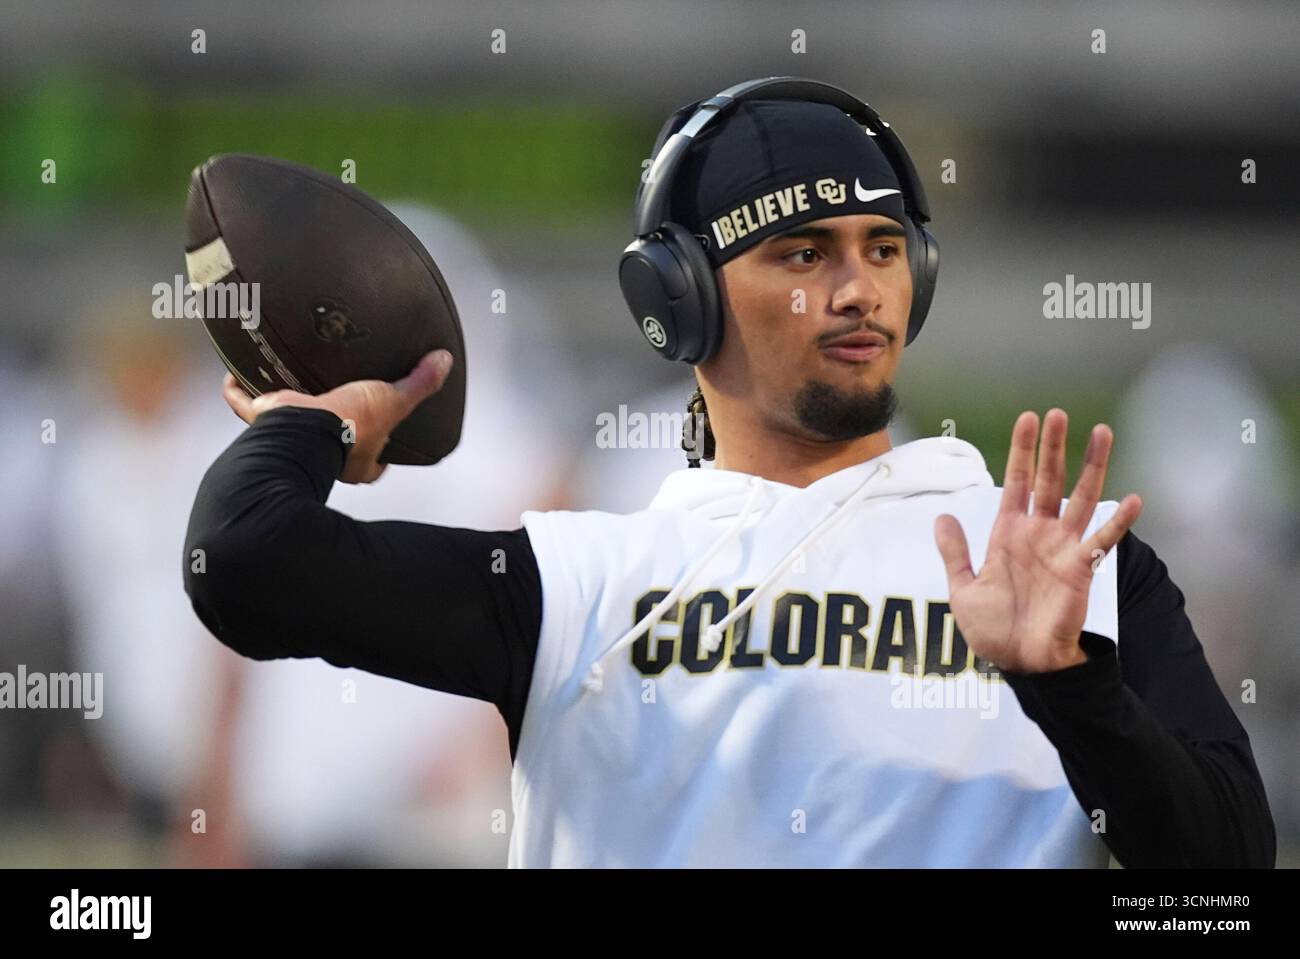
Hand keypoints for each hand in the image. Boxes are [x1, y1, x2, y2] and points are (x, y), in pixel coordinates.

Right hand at [221, 350, 454, 483]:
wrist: (304, 431)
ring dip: (284, 408)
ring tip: (287, 385)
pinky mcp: (263, 422)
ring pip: (285, 426)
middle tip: (334, 405)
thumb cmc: (349, 428)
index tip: (382, 441)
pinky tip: (234, 374)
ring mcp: (290, 439)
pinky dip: (237, 391)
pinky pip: (245, 405)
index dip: (379, 455)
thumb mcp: (392, 402)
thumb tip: (443, 363)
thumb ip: (418, 385)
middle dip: (329, 427)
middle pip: (327, 442)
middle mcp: (322, 455)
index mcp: (355, 460)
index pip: (372, 464)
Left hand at [933, 409, 1142, 673]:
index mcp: (1008, 533)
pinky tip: (1133, 499)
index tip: (1029, 419)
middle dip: (1054, 447)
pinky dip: (1118, 521)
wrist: (1022, 663)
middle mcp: (1038, 534)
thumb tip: (942, 515)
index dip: (1022, 451)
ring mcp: (1062, 548)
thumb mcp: (963, 589)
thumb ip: (954, 552)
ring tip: (1101, 432)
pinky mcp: (1081, 568)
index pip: (1017, 482)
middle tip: (1059, 414)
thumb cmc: (994, 630)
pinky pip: (1103, 540)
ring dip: (1092, 466)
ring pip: (1080, 497)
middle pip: (1048, 480)